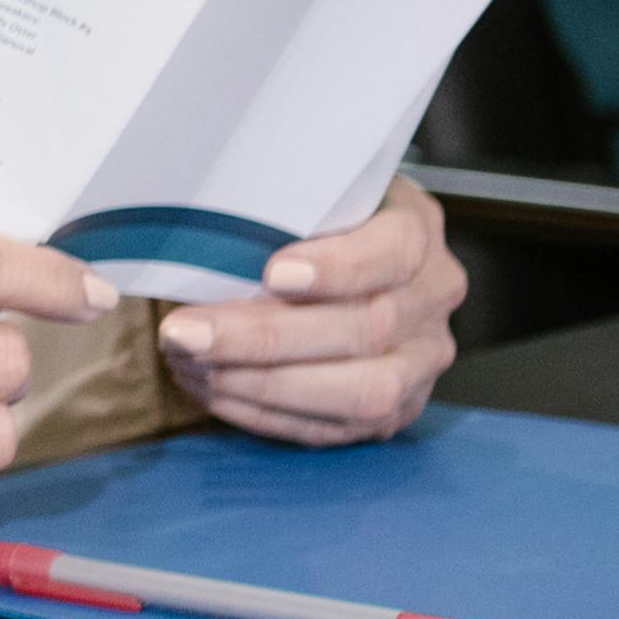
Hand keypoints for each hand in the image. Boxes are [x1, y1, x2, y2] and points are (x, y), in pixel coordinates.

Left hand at [158, 180, 464, 446]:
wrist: (346, 261)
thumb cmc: (311, 219)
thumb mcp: (308, 192)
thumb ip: (281, 206)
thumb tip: (206, 231)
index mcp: (416, 228)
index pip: (393, 251)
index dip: (339, 268)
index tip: (273, 274)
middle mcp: (432, 297)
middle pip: (366, 327)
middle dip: (264, 337)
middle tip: (186, 333)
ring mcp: (422, 360)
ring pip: (361, 391)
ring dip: (262, 383)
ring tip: (190, 365)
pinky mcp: (395, 409)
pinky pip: (335, 426)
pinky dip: (264, 412)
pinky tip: (211, 389)